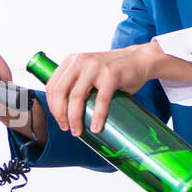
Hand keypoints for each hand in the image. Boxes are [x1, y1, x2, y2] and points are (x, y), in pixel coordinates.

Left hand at [46, 42, 161, 135]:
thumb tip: (64, 112)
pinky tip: (96, 128)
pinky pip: (101, 100)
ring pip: (76, 97)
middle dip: (60, 114)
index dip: (52, 106)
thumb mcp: (88, 71)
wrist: (139, 60)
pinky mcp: (111, 75)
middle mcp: (80, 61)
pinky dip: (98, 117)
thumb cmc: (112, 71)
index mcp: (71, 61)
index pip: (52, 86)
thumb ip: (75, 83)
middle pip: (60, 92)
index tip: (59, 121)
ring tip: (78, 131)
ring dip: (75, 118)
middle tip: (66, 128)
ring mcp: (95, 67)